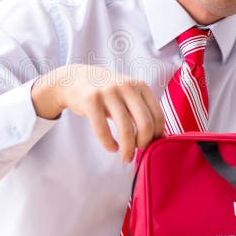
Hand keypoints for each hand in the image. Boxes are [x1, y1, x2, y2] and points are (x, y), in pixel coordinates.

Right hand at [31, 64, 163, 162]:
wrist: (75, 78)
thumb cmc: (106, 92)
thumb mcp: (127, 93)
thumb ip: (142, 110)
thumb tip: (161, 137)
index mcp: (140, 86)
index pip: (157, 115)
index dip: (156, 135)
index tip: (150, 146)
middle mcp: (127, 86)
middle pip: (145, 123)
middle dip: (144, 144)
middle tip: (138, 153)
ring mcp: (108, 92)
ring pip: (126, 129)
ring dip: (127, 149)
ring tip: (125, 158)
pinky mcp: (91, 100)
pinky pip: (103, 129)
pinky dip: (109, 144)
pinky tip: (112, 148)